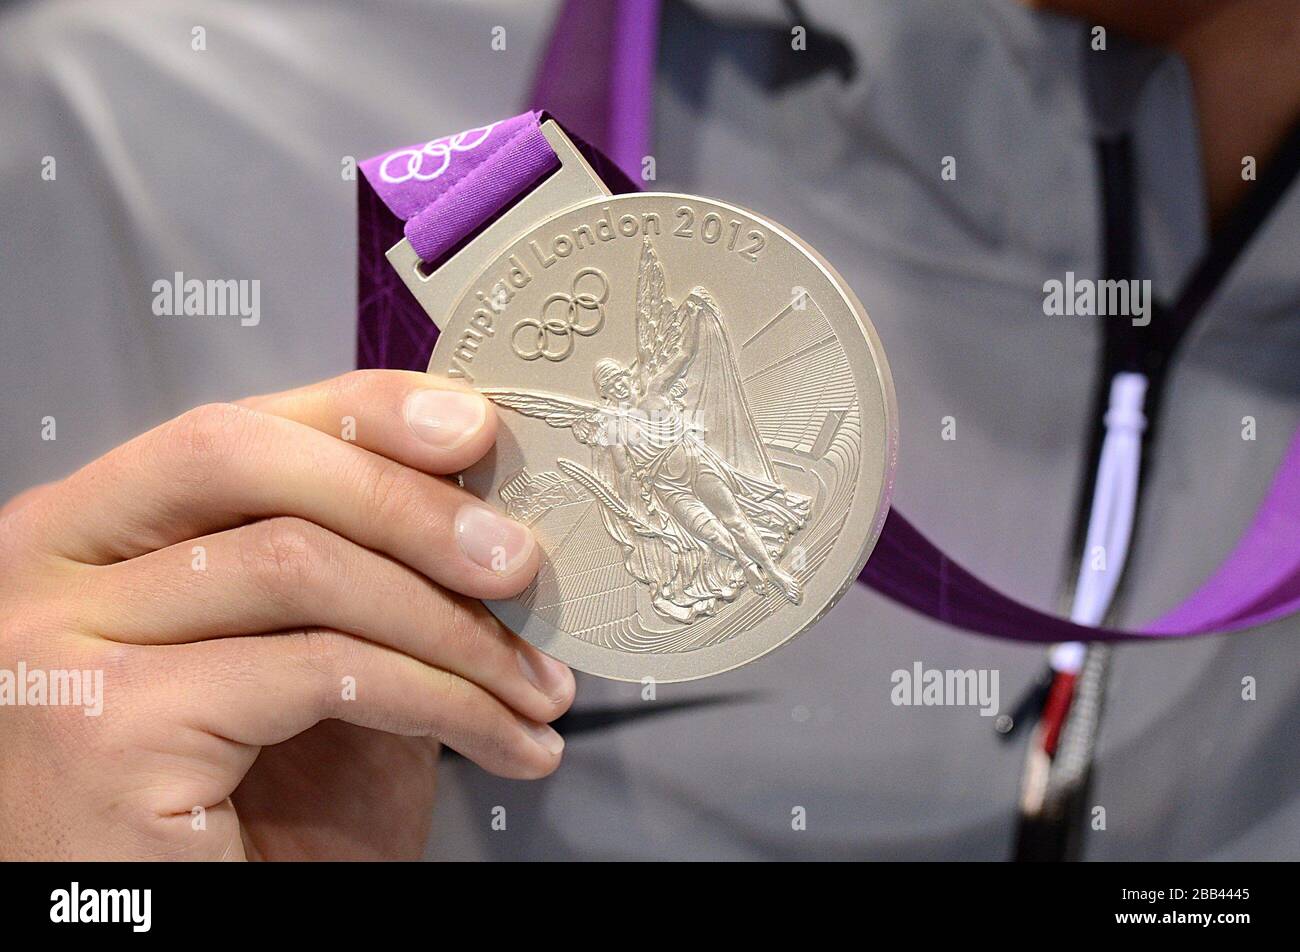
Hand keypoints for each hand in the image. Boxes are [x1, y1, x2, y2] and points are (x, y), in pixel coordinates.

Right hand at [0, 370, 574, 859]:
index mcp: (84, 534)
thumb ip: (353, 573)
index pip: (229, 428)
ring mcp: (59, 646)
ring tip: (537, 685)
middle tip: (519, 560)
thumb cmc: (246, 818)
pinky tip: (499, 736)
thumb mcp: (307, 665)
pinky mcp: (106, 729)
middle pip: (245, 464)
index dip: (360, 411)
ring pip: (297, 564)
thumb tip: (471, 497)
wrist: (184, 939)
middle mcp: (43, 572)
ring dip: (453, 628)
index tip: (472, 428)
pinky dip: (441, 697)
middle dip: (408, 503)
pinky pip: (320, 668)